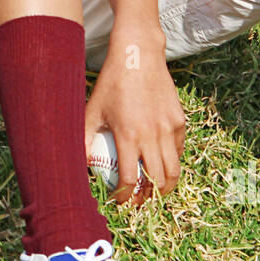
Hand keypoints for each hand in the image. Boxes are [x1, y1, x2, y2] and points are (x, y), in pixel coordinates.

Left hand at [84, 24, 185, 204]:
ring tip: (153, 192)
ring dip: (164, 187)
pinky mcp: (179, 121)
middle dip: (147, 199)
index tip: (119, 202)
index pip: (130, 180)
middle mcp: (152, 135)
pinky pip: (178, 151)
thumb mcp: (92, 110)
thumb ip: (85, 139)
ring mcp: (169, 128)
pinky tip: (161, 166)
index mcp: (128, 135)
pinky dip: (171, 163)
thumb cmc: (112, 83)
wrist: (139, 56)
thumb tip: (80, 164)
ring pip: (173, 170)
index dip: (125, 197)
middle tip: (138, 203)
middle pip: (156, 182)